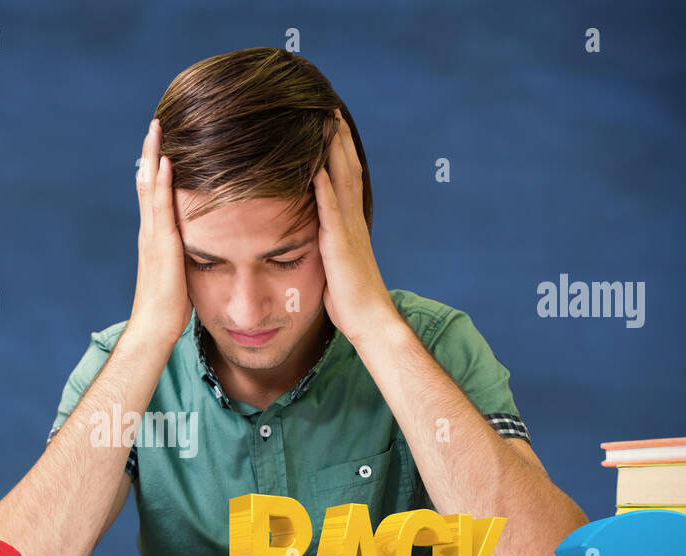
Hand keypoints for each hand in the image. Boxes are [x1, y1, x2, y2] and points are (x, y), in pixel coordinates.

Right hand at [127, 118, 193, 346]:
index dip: (156, 168)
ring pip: (150, 187)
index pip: (153, 195)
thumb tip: (199, 247)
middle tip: (157, 123)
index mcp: (154, 237)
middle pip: (147, 182)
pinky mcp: (162, 244)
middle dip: (151, 152)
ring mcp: (152, 236)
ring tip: (158, 129)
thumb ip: (186, 256)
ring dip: (154, 156)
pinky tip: (167, 161)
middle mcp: (149, 231)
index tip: (162, 144)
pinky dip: (163, 181)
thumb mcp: (180, 274)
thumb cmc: (170, 308)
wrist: (155, 328)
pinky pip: (161, 206)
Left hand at [313, 109, 399, 339]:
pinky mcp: (339, 246)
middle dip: (337, 137)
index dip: (338, 148)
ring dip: (333, 152)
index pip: (345, 175)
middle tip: (327, 106)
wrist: (370, 319)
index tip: (329, 121)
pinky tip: (315, 170)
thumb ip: (328, 241)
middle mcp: (351, 220)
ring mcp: (347, 231)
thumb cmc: (350, 297)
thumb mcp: (336, 261)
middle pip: (346, 168)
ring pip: (342, 182)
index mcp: (349, 222)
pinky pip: (331, 213)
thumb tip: (315, 231)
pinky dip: (324, 189)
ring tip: (324, 122)